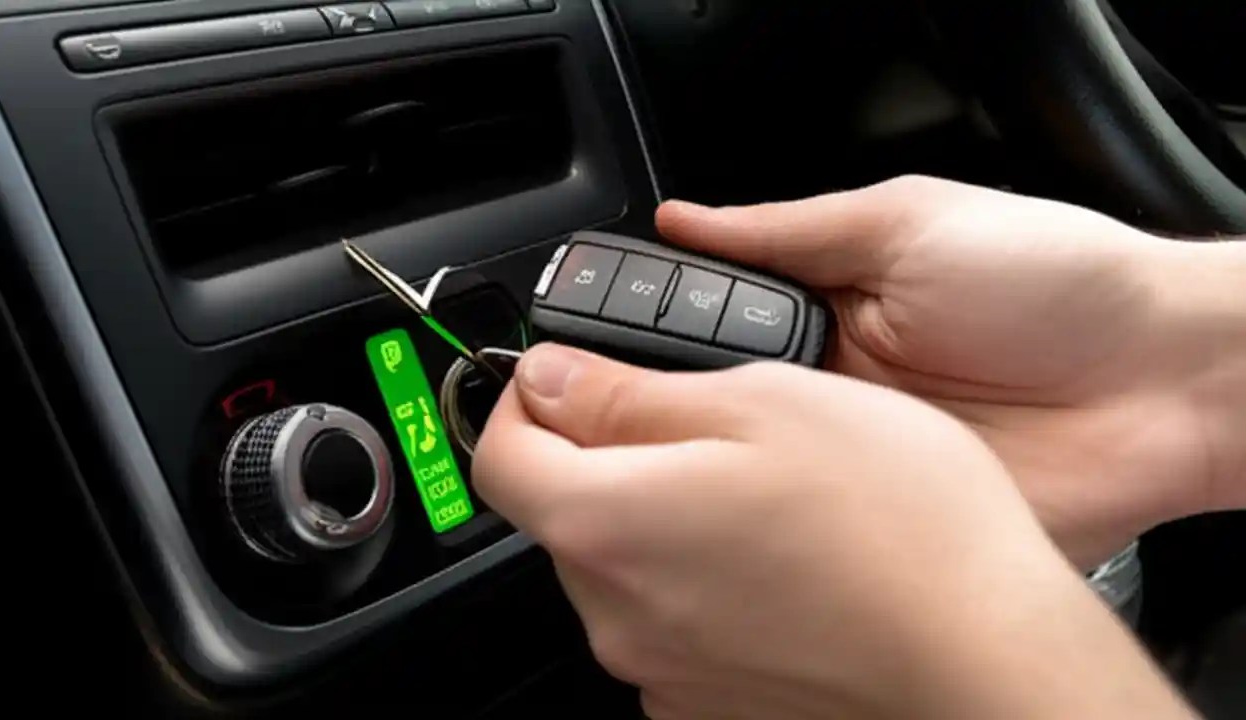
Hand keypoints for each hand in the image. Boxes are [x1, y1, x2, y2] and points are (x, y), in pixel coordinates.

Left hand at [473, 344, 1193, 719]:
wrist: (987, 658)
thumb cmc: (898, 530)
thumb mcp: (761, 403)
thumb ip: (628, 392)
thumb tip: (547, 378)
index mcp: (609, 522)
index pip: (498, 455)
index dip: (524, 400)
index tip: (568, 376)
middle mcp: (617, 613)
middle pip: (564, 511)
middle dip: (607, 455)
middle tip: (702, 423)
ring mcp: (661, 669)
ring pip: (623, 564)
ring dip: (662, 517)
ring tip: (762, 492)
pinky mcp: (707, 702)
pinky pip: (671, 620)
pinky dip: (700, 580)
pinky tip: (778, 558)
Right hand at [656, 175, 1245, 567]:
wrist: (1163, 380)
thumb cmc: (1053, 282)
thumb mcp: (907, 224)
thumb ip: (790, 231)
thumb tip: (687, 218)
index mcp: (822, 313)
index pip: (706, 327)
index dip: (651, 338)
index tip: (595, 351)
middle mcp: (828, 393)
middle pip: (713, 408)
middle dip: (669, 413)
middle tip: (634, 414)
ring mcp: (853, 466)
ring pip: (746, 479)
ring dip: (717, 472)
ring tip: (688, 463)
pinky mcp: (886, 528)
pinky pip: (810, 539)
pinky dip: (776, 535)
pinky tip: (746, 523)